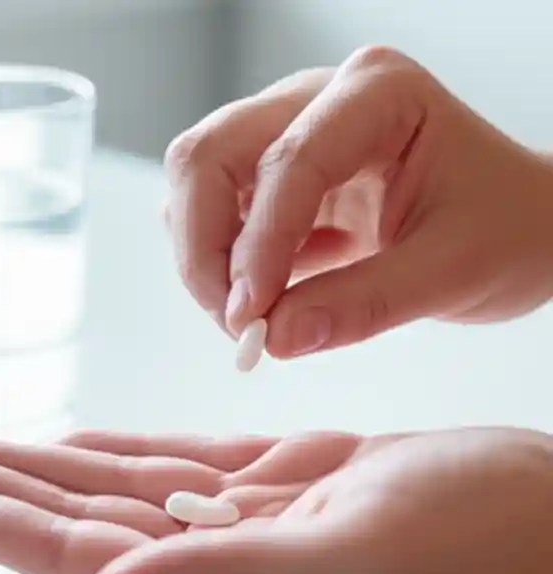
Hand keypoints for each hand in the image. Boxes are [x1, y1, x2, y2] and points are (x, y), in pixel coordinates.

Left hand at [0, 427, 552, 573]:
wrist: (534, 513)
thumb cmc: (465, 542)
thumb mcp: (346, 563)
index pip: (54, 549)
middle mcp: (194, 558)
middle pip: (49, 517)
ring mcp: (221, 520)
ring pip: (88, 488)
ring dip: (10, 463)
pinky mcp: (256, 484)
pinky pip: (151, 466)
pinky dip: (92, 451)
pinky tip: (49, 443)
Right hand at [165, 45, 552, 355]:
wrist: (519, 229)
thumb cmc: (507, 230)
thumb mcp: (453, 273)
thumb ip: (362, 305)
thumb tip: (274, 338)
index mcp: (378, 93)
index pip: (289, 161)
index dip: (260, 244)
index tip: (252, 317)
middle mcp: (317, 98)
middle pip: (208, 157)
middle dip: (205, 248)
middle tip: (235, 322)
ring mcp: (284, 131)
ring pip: (195, 184)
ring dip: (204, 260)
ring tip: (256, 318)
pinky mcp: (267, 175)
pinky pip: (210, 214)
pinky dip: (221, 266)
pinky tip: (272, 296)